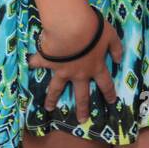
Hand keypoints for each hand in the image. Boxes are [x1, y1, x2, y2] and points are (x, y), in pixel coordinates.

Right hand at [28, 4, 121, 123]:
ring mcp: (62, 70)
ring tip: (49, 107)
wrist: (71, 28)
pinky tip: (29, 65)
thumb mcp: (110, 35)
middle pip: (82, 94)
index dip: (109, 93)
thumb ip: (116, 48)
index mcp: (95, 67)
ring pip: (57, 88)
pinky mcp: (48, 62)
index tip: (111, 102)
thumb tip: (119, 60)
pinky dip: (34, 63)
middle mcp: (79, 73)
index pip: (105, 84)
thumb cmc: (93, 30)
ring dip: (52, 98)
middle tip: (82, 120)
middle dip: (82, 108)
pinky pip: (39, 63)